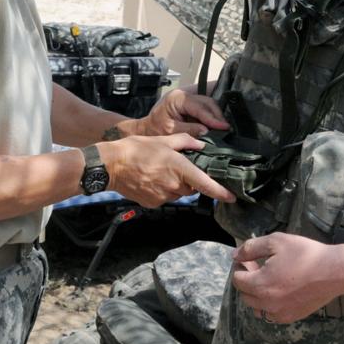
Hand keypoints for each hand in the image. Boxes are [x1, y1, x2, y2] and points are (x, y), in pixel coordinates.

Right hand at [98, 134, 235, 207]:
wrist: (111, 166)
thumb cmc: (136, 149)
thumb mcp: (163, 140)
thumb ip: (186, 141)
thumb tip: (200, 144)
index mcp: (180, 169)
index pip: (206, 184)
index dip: (221, 192)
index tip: (232, 197)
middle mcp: (174, 186)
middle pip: (191, 188)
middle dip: (189, 180)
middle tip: (176, 166)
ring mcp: (163, 196)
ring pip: (178, 193)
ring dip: (176, 184)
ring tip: (160, 171)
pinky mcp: (153, 203)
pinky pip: (165, 197)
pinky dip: (163, 190)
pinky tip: (152, 179)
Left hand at [134, 86, 229, 137]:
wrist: (147, 128)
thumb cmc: (155, 129)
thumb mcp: (170, 131)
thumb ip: (189, 130)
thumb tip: (207, 131)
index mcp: (177, 98)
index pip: (199, 106)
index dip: (212, 117)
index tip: (223, 127)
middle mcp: (183, 94)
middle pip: (207, 101)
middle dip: (217, 114)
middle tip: (226, 128)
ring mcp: (188, 96)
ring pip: (208, 102)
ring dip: (217, 113)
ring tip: (225, 126)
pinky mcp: (191, 102)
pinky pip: (206, 105)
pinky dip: (213, 113)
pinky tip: (220, 121)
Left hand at [231, 233, 342, 322]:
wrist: (334, 271)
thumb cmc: (305, 254)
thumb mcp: (276, 242)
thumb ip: (252, 248)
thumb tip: (235, 255)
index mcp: (260, 285)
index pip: (237, 279)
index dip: (241, 266)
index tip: (252, 258)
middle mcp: (266, 304)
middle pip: (245, 294)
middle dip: (248, 279)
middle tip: (260, 265)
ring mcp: (279, 313)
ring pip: (257, 307)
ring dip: (257, 293)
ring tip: (270, 278)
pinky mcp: (291, 317)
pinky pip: (271, 314)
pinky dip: (270, 304)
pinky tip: (281, 289)